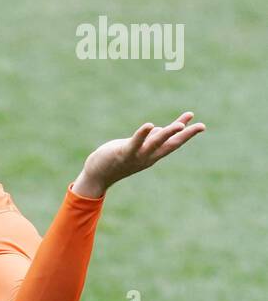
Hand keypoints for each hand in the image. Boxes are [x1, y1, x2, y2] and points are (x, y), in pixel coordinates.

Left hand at [72, 112, 205, 196]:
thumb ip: (148, 140)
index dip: (187, 134)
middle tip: (201, 127)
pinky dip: (142, 135)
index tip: (201, 125)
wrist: (98, 175)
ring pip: (155, 144)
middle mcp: (148, 157)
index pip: (173, 143)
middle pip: (170, 145)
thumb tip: (159, 129)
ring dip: (167, 135)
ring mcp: (137, 156)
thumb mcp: (136, 148)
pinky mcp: (123, 153)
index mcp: (152, 154)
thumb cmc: (117, 159)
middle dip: (185, 136)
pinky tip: (149, 125)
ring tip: (179, 125)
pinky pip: (135, 143)